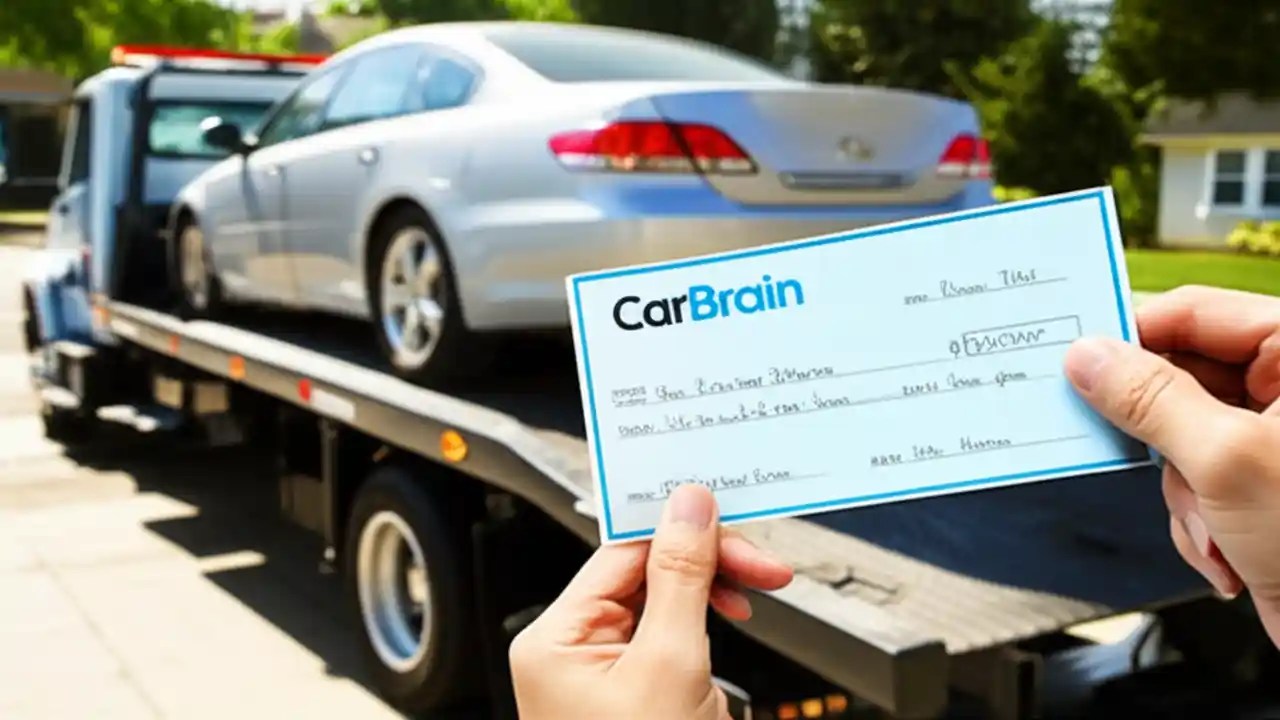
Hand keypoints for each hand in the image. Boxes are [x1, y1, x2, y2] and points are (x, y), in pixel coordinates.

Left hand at [508, 484, 793, 719]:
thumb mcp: (671, 665)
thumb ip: (682, 577)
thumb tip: (688, 508)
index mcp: (556, 636)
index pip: (623, 552)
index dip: (683, 532)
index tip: (733, 524)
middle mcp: (570, 650)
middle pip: (645, 574)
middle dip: (707, 571)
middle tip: (764, 572)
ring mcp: (600, 675)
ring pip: (663, 607)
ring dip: (710, 609)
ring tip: (739, 626)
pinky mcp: (630, 696)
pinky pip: (668, 644)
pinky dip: (703, 645)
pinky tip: (719, 665)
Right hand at [1064, 285, 1279, 646]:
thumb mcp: (1226, 460)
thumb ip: (1150, 398)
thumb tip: (1088, 357)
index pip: (1194, 314)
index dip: (1133, 338)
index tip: (1080, 365)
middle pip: (1178, 376)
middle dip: (1164, 439)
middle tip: (1147, 457)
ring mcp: (1272, 437)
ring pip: (1177, 435)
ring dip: (1184, 492)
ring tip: (1217, 528)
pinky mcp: (1259, 482)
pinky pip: (1194, 478)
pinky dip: (1198, 519)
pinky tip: (1227, 550)